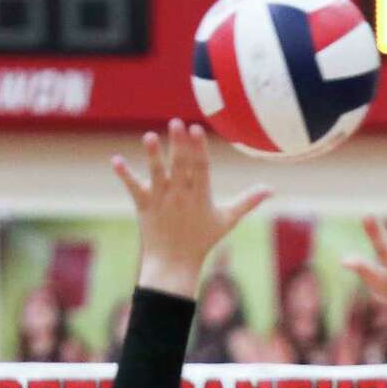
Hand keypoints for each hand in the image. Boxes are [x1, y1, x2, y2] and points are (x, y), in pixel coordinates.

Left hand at [112, 120, 270, 299]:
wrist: (175, 264)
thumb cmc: (202, 240)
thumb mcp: (227, 220)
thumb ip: (248, 202)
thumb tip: (271, 190)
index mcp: (201, 196)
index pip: (201, 168)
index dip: (198, 148)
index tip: (196, 129)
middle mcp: (181, 196)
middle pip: (180, 166)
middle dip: (179, 145)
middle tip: (176, 123)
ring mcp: (161, 200)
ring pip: (157, 174)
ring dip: (153, 156)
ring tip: (149, 137)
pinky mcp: (144, 206)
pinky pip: (133, 188)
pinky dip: (125, 176)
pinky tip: (116, 161)